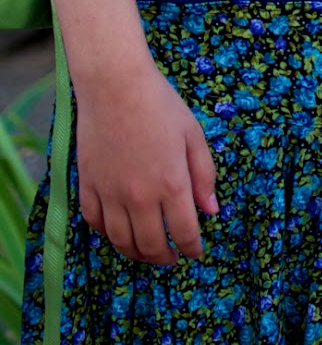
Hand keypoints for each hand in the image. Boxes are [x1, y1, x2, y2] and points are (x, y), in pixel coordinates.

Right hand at [75, 63, 217, 264]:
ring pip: (121, 242)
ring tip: (148, 252)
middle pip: (151, 245)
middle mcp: (140, 197)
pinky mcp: (88, 186)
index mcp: (171, 184)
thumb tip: (210, 210)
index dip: (192, 248)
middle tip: (172, 258)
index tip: (196, 252)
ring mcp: (110, 194)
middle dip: (165, 258)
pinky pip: (95, 224)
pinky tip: (119, 232)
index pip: (184, 232)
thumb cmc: (160, 105)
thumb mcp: (193, 135)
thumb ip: (204, 175)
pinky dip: (108, 235)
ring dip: (137, 254)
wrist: (115, 86)